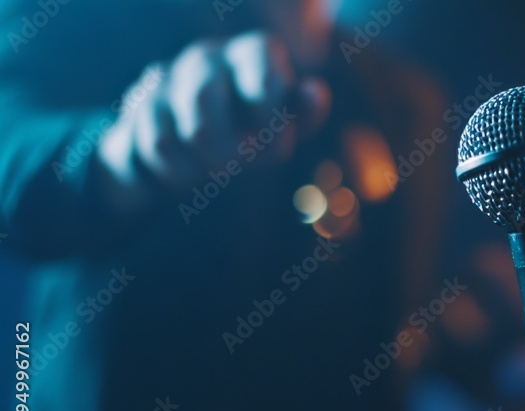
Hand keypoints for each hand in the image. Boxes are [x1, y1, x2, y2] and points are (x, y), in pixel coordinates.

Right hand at [98, 31, 330, 202]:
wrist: (186, 154)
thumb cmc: (250, 131)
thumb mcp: (285, 126)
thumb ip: (303, 112)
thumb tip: (314, 93)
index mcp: (250, 54)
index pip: (260, 65)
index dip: (267, 110)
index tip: (275, 143)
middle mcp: (206, 58)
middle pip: (203, 96)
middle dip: (227, 145)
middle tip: (239, 164)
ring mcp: (167, 80)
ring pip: (178, 126)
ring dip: (205, 161)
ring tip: (214, 165)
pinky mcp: (139, 110)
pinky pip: (159, 148)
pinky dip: (179, 171)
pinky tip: (188, 170)